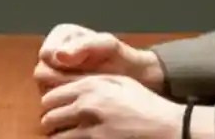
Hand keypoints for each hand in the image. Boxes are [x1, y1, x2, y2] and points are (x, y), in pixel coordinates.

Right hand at [35, 23, 164, 93]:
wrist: (131, 76)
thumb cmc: (119, 56)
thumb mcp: (106, 45)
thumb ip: (83, 46)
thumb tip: (59, 55)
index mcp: (61, 35)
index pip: (45, 54)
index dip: (61, 64)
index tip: (83, 66)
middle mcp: (52, 54)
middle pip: (41, 73)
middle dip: (64, 80)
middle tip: (86, 81)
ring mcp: (53, 74)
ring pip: (45, 89)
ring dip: (66, 92)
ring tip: (88, 89)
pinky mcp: (58, 92)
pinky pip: (54, 102)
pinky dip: (68, 102)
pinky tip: (85, 98)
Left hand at [40, 74, 183, 138]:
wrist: (165, 127)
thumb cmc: (144, 104)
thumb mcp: (118, 82)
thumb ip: (90, 81)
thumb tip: (66, 84)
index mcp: (90, 86)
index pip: (50, 97)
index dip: (49, 106)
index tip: (54, 111)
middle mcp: (87, 105)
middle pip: (48, 117)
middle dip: (50, 123)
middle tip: (58, 126)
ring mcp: (91, 128)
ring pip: (55, 136)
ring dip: (57, 137)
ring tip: (65, 136)